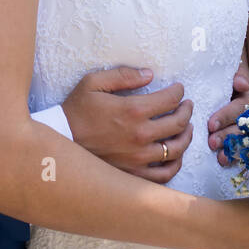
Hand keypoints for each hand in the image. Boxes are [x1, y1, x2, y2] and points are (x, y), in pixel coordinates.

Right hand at [63, 66, 193, 183]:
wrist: (61, 140)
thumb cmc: (76, 110)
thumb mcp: (93, 83)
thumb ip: (123, 75)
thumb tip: (149, 74)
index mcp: (132, 110)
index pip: (170, 99)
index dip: (178, 92)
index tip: (179, 90)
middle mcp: (140, 135)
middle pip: (178, 123)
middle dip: (187, 110)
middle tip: (187, 105)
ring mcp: (138, 157)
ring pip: (176, 149)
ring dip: (187, 136)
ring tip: (187, 128)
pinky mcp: (133, 173)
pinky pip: (164, 174)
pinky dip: (175, 164)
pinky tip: (175, 155)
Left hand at [207, 64, 248, 165]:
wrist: (221, 75)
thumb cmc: (224, 74)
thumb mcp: (232, 70)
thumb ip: (236, 74)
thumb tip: (241, 83)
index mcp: (245, 96)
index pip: (238, 108)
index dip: (225, 116)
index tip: (210, 124)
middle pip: (241, 127)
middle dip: (226, 135)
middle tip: (212, 142)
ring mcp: (246, 126)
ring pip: (242, 139)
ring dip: (232, 148)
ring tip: (221, 157)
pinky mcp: (241, 137)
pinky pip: (241, 148)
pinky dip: (233, 156)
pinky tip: (224, 161)